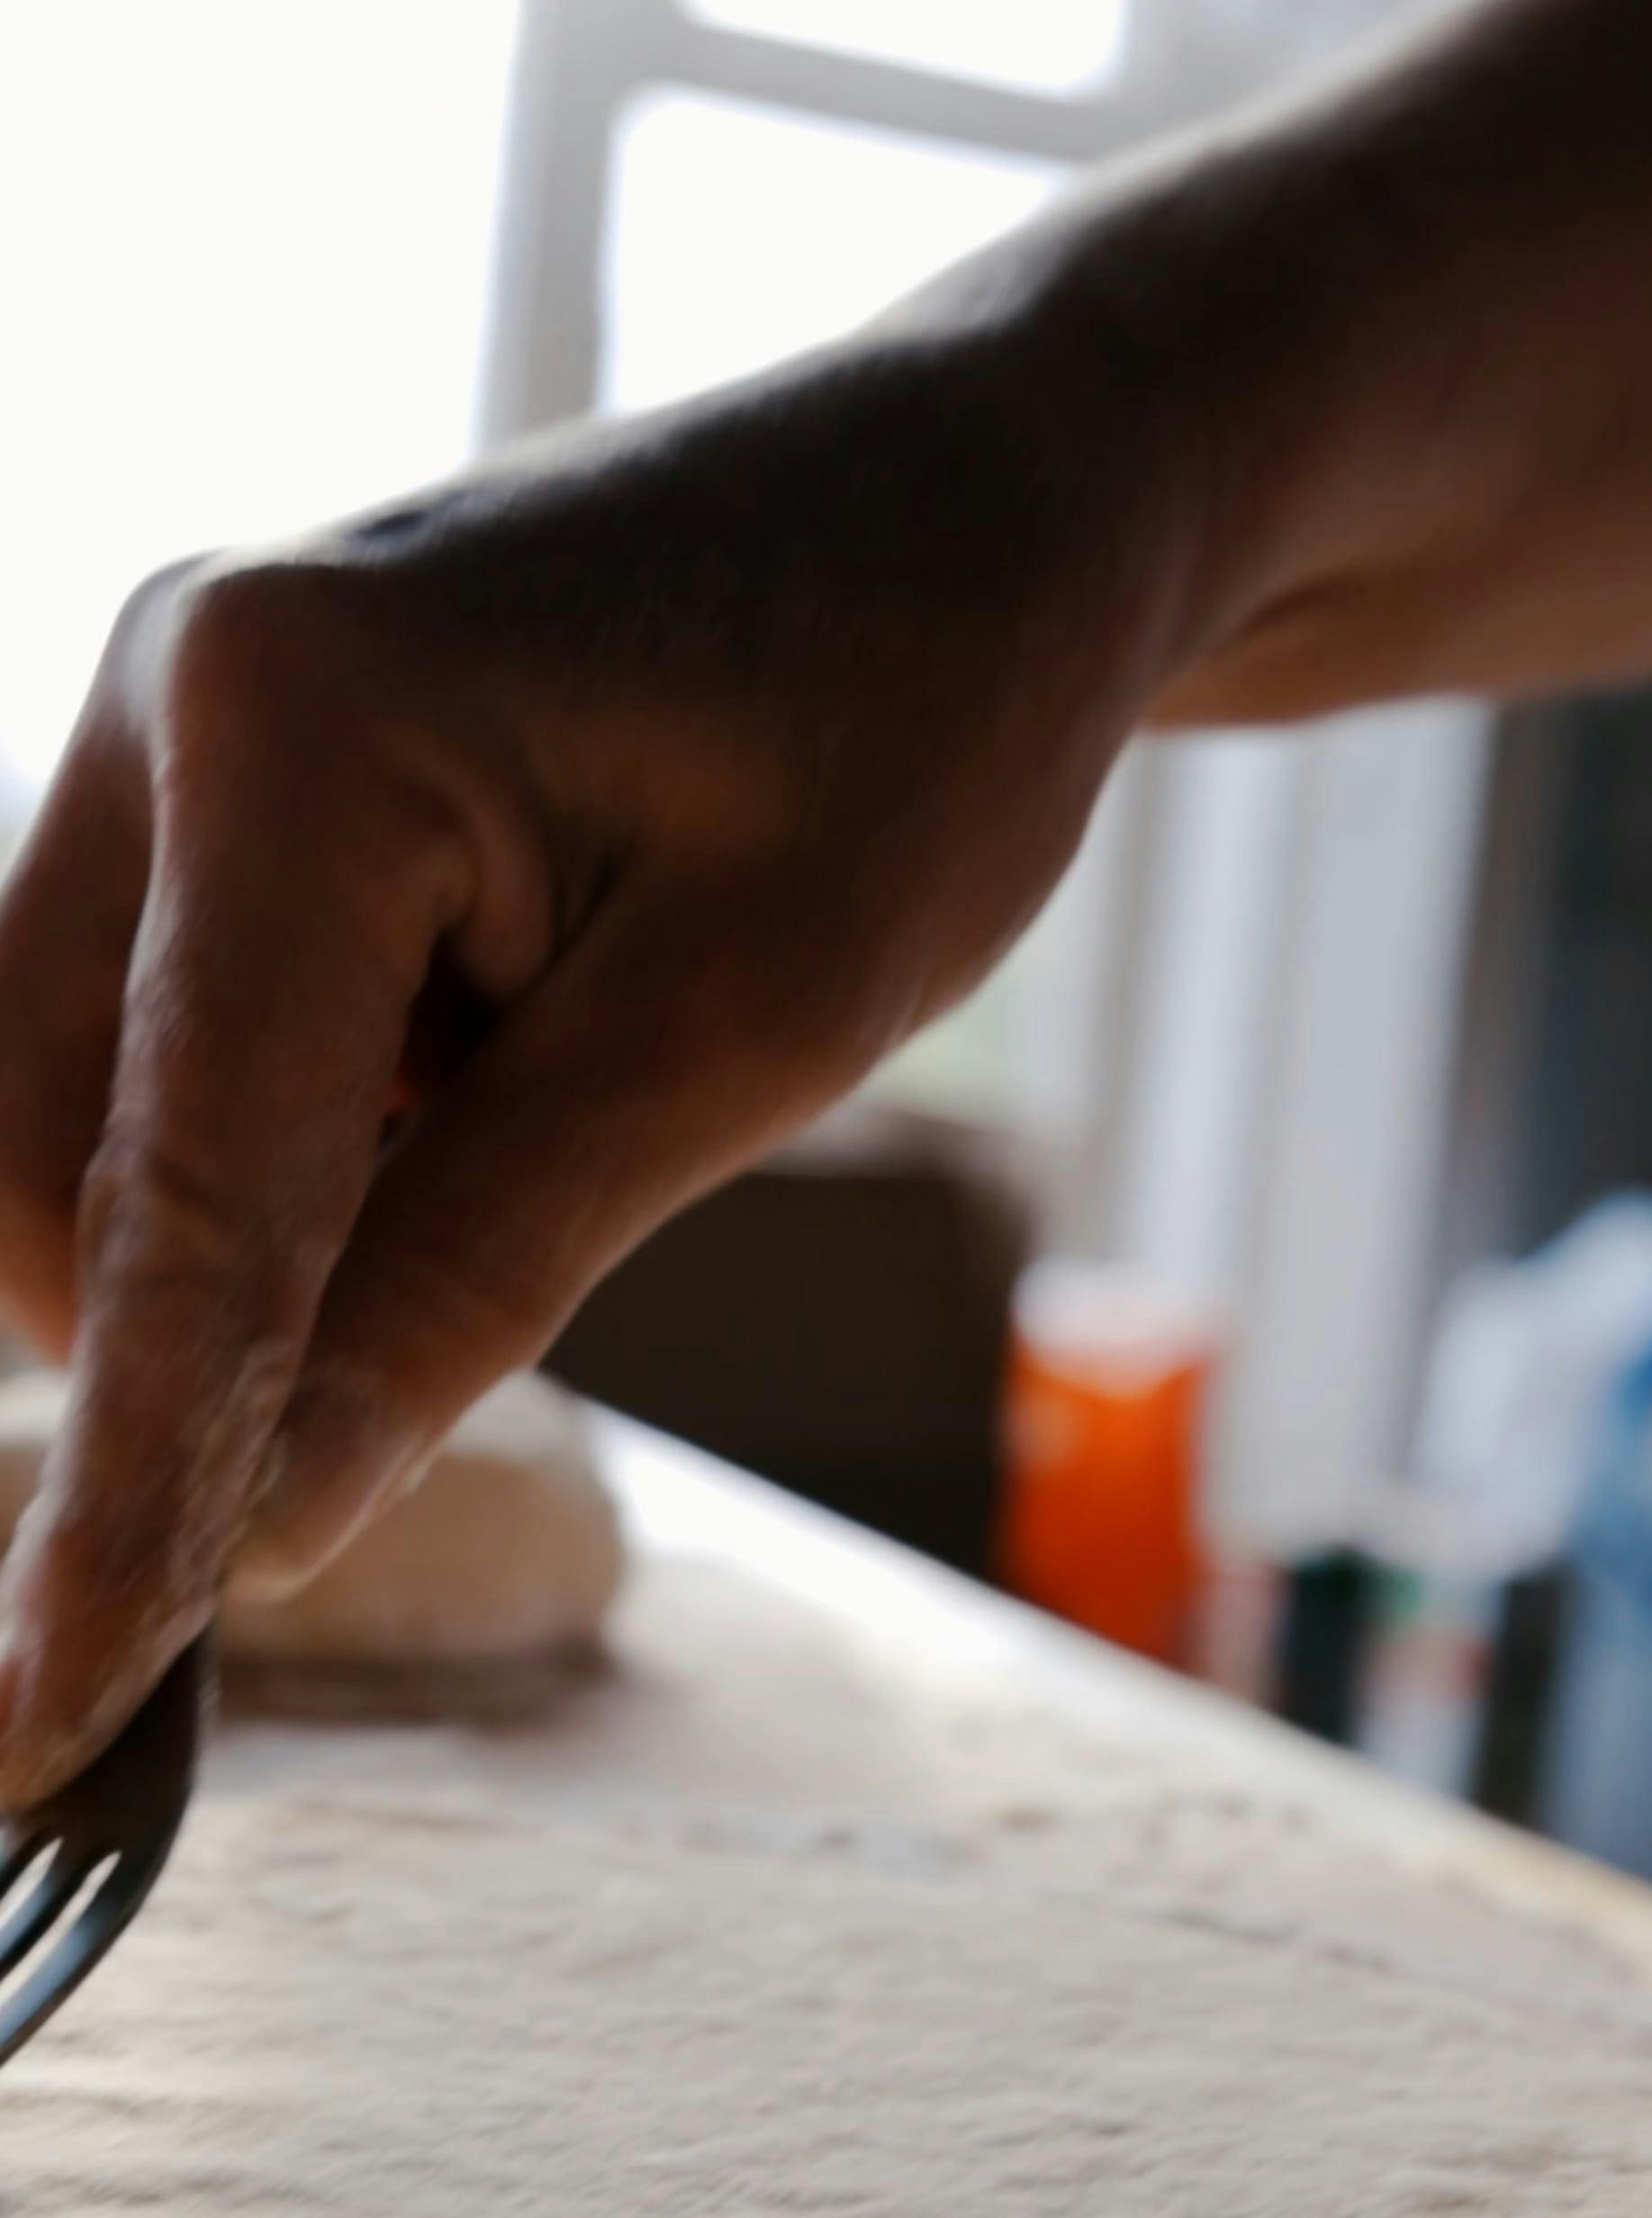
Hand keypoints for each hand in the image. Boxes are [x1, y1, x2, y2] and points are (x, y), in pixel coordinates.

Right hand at [0, 302, 1186, 1796]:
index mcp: (286, 731)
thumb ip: (480, 1268)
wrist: (991, 495)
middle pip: (53, 1174)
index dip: (132, 1490)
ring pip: (83, 1123)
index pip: (183, 1201)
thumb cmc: (925, 720)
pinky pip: (168, 1045)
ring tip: (556, 1104)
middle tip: (454, 1341)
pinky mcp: (217, 771)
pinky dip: (297, 1145)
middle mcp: (162, 696)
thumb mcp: (745, 1031)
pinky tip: (510, 1051)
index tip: (61, 1722)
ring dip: (260, 1234)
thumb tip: (271, 1518)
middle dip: (197, 1339)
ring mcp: (169, 724)